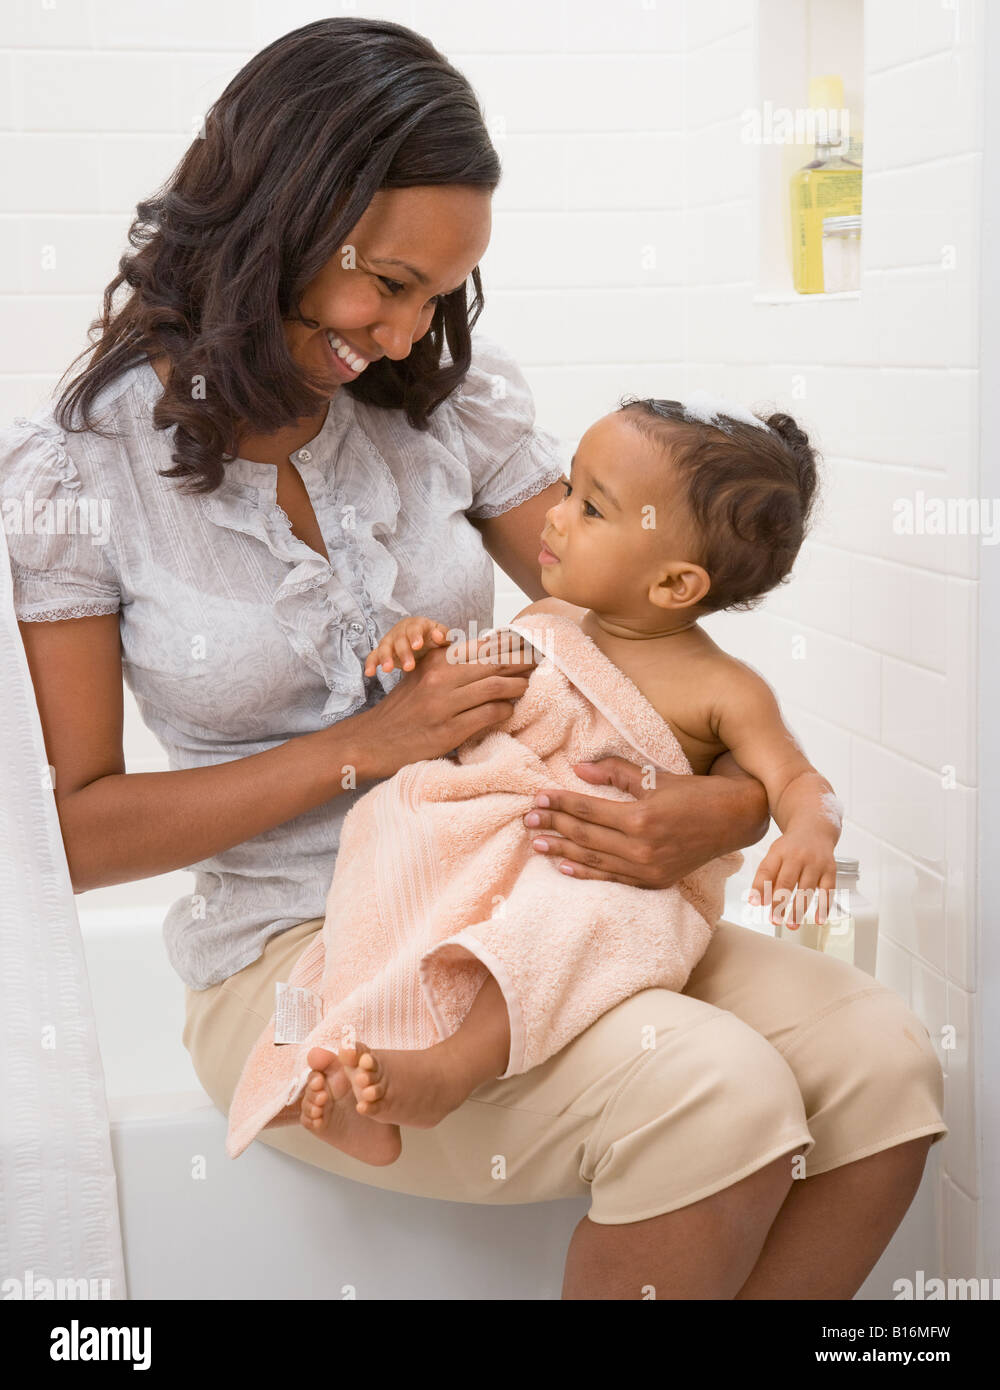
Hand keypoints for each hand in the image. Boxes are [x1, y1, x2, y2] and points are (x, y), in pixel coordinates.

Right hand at [349, 632, 537, 781]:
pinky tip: (510, 710)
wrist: (373, 740)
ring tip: (529, 684)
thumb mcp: (421, 675)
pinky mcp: (449, 730)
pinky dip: (505, 710)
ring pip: (496, 688)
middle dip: (522, 661)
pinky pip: (488, 715)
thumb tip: (488, 650)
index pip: (482, 647)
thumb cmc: (403, 708)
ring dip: (519, 685)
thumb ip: (449, 662)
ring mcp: (445, 705)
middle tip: (541, 661)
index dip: (510, 645)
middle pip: (494, 664)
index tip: (530, 644)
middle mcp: (440, 678)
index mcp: (435, 661)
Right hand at [364, 616, 449, 677]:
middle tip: (409, 667)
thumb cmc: (434, 639)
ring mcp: (390, 640)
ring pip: (385, 647)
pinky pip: (374, 655)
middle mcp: (401, 630)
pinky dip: (370, 663)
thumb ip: (444, 636)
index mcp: (418, 625)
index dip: (415, 636)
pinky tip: (370, 673)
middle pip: (400, 639)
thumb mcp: (442, 637)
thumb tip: (439, 636)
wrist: (422, 643)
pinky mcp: (382, 651)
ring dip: (386, 658)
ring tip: (388, 669)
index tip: (417, 645)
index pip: (415, 628)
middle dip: (403, 653)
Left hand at [521, 757, 759, 888]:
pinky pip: (611, 878)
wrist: (733, 820)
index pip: (588, 810)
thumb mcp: (655, 776)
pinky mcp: (653, 881)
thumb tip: (578, 768)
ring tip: (537, 843)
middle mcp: (642, 848)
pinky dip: (586, 873)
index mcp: (641, 818)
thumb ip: (615, 772)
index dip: (560, 804)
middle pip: (585, 836)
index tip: (537, 798)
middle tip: (528, 820)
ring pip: (594, 860)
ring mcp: (647, 869)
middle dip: (553, 826)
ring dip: (562, 852)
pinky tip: (564, 867)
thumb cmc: (694, 793)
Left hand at [750, 833, 837, 928]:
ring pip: (807, 889)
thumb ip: (766, 877)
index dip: (759, 887)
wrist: (815, 828)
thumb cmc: (790, 848)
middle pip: (787, 881)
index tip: (754, 903)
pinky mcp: (830, 870)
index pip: (766, 870)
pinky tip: (818, 920)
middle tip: (774, 920)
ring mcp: (815, 863)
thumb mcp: (774, 855)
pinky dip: (824, 907)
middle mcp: (797, 856)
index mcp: (779, 852)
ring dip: (799, 909)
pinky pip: (828, 890)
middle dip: (779, 903)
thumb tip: (756, 901)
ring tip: (791, 925)